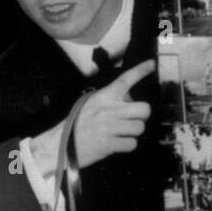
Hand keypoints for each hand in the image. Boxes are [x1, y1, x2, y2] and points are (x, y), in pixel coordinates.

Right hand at [30, 59, 154, 175]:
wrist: (60, 143)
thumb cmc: (77, 123)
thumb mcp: (90, 103)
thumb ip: (109, 100)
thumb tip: (129, 100)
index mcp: (103, 97)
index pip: (124, 80)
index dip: (140, 70)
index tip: (151, 64)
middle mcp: (109, 110)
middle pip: (143, 109)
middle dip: (141, 115)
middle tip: (133, 118)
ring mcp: (110, 127)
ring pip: (139, 127)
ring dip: (133, 132)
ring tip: (120, 133)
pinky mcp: (109, 144)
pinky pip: (131, 144)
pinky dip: (126, 145)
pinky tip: (116, 143)